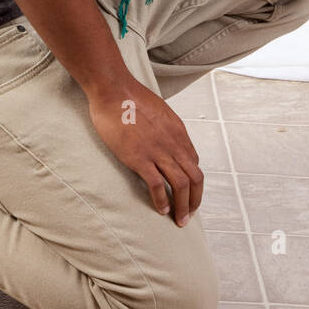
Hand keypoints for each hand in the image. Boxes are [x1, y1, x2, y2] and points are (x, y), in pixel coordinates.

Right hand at [86, 78, 203, 225]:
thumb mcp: (157, 110)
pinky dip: (162, 201)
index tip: (188, 192)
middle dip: (195, 199)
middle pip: (195, 178)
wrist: (113, 89)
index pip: (194, 162)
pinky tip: (161, 210)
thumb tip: (161, 137)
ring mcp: (158, 151)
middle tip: (190, 214)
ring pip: (181, 185)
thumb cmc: (130, 96)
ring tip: (179, 220)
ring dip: (183, 206)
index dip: (193, 181)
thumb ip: (163, 126)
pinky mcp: (140, 158)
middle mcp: (173, 143)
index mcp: (178, 131)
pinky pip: (157, 186)